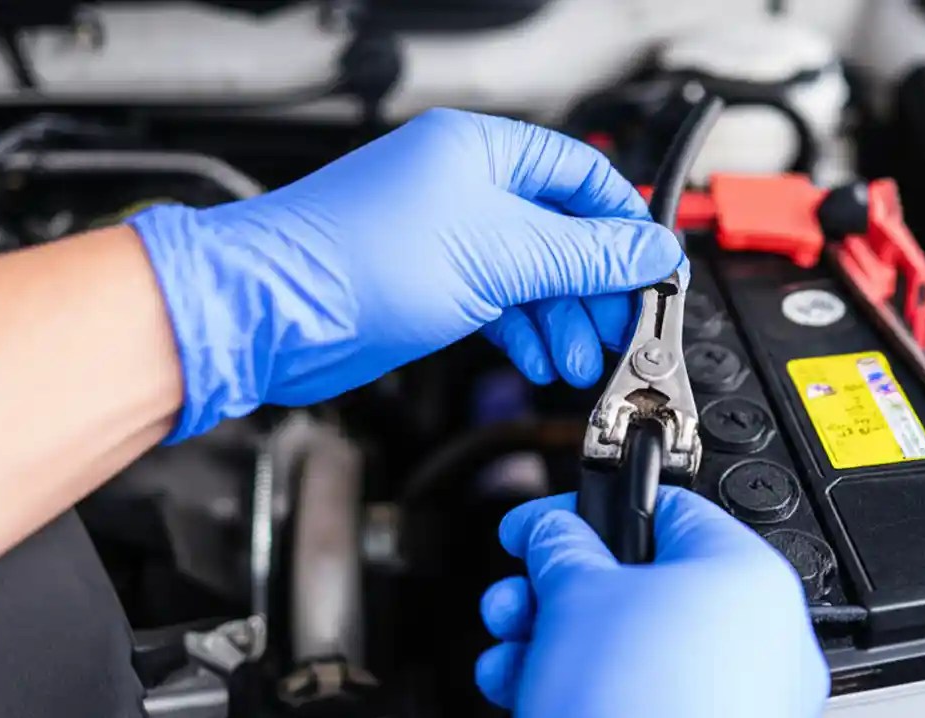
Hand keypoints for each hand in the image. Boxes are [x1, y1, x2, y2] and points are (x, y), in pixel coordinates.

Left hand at [130, 109, 683, 441]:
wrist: (271, 314)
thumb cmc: (356, 260)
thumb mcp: (499, 255)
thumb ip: (583, 255)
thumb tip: (648, 251)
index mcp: (481, 151)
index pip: (582, 175)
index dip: (624, 222)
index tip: (652, 267)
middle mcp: (463, 186)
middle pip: (561, 229)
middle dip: (595, 283)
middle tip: (623, 327)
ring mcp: (445, 236)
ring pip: (531, 272)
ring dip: (563, 318)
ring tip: (581, 359)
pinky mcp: (428, 283)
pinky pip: (499, 301)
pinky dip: (526, 330)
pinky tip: (543, 356)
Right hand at [477, 487, 828, 717]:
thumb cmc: (641, 710)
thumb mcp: (576, 599)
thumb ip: (561, 546)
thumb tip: (554, 533)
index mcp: (746, 575)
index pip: (663, 508)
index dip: (585, 511)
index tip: (537, 528)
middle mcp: (759, 636)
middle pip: (639, 584)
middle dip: (556, 591)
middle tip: (514, 601)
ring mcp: (741, 699)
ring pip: (634, 647)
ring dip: (557, 642)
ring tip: (509, 657)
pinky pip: (646, 696)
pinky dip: (590, 688)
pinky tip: (532, 691)